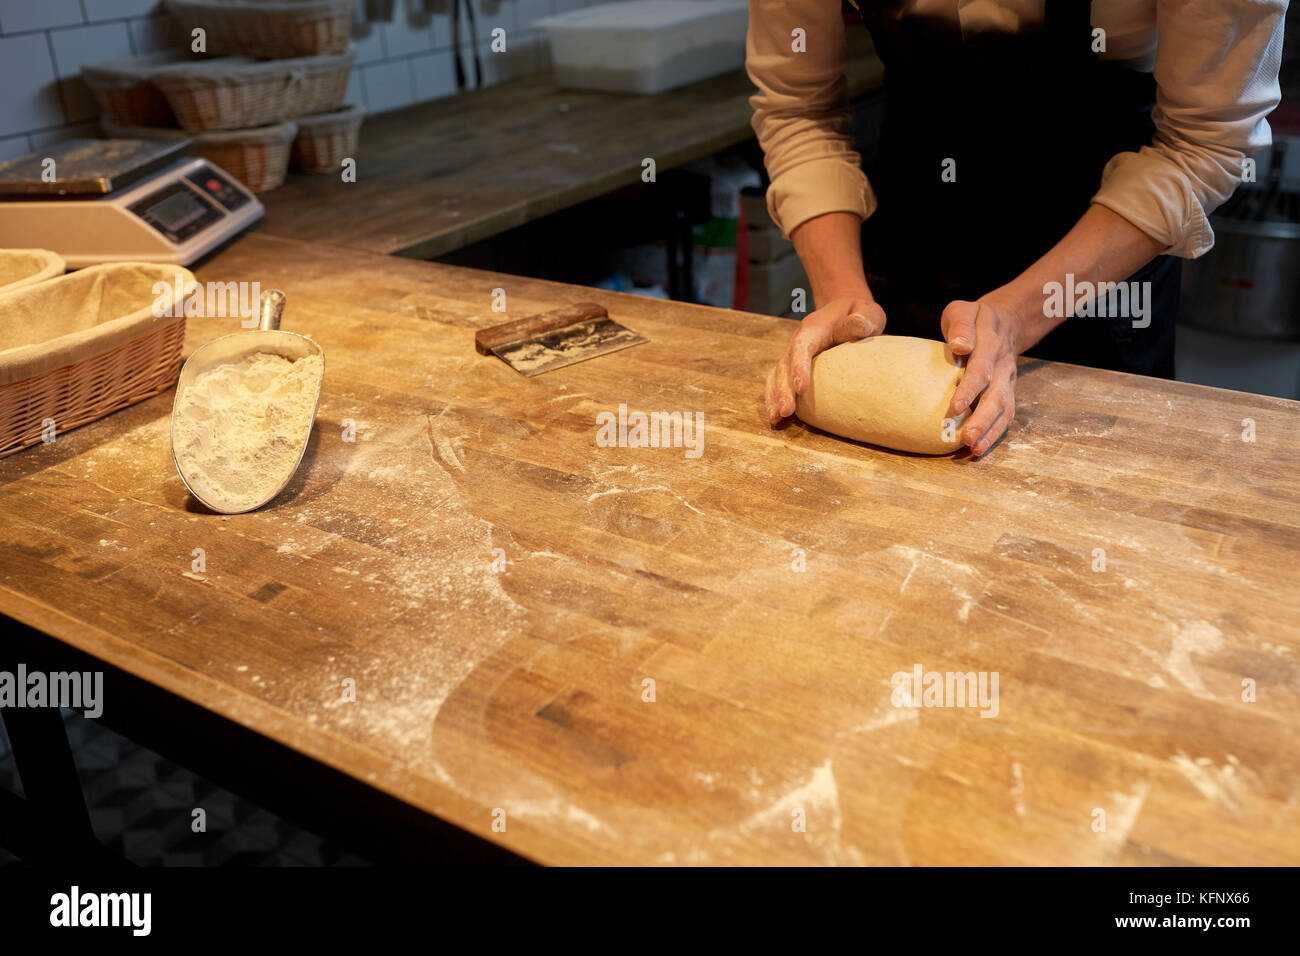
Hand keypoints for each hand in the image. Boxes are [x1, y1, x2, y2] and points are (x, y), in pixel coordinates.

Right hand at [766, 296, 885, 423]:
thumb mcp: (867, 311)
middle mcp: (797, 341)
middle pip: (784, 365)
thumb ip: (863, 318)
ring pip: (777, 375)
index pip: (802, 346)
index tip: (801, 389)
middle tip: (786, 411)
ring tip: (776, 418)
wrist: (843, 312)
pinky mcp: (792, 365)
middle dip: (783, 389)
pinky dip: (774, 397)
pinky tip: (776, 417)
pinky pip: (778, 381)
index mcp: (814, 328)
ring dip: (775, 397)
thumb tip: (859, 325)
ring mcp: (792, 354)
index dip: (799, 367)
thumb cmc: (858, 314)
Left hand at [940, 294, 1027, 456]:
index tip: (955, 407)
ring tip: (974, 448)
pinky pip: (1005, 415)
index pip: (981, 369)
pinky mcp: (1008, 392)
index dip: (969, 389)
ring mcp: (1008, 382)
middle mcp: (1003, 366)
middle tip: (967, 438)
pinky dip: (994, 433)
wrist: (1005, 323)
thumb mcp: (963, 310)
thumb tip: (959, 346)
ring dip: (990, 431)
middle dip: (982, 419)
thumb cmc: (974, 320)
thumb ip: (961, 326)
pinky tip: (979, 448)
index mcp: (990, 344)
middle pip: (996, 396)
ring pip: (1004, 409)